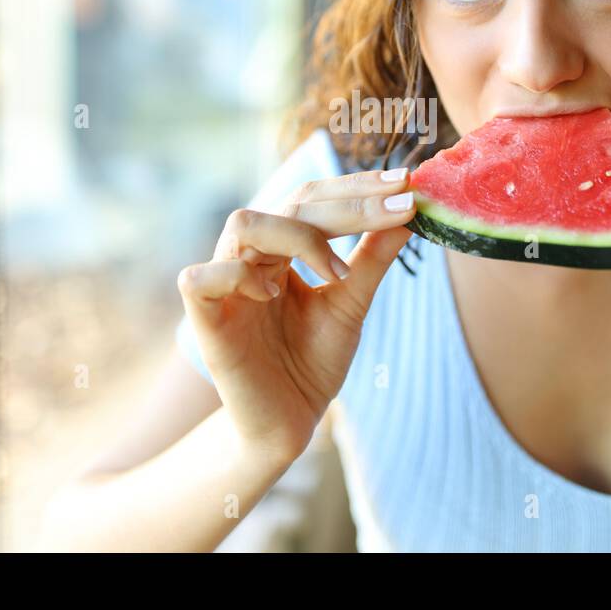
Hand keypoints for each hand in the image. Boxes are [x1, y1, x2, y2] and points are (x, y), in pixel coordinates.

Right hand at [177, 168, 414, 463]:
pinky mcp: (204, 320)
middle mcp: (251, 257)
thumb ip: (371, 260)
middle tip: (397, 207)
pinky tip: (274, 294)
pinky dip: (238, 276)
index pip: (312, 196)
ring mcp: (224, 286)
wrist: (288, 425)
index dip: (354, 186)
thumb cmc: (311, 364)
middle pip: (289, 203)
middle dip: (348, 204)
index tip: (404, 184)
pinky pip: (201, 277)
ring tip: (336, 271)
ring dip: (298, 236)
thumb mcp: (350, 305)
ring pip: (244, 223)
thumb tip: (409, 215)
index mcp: (281, 249)